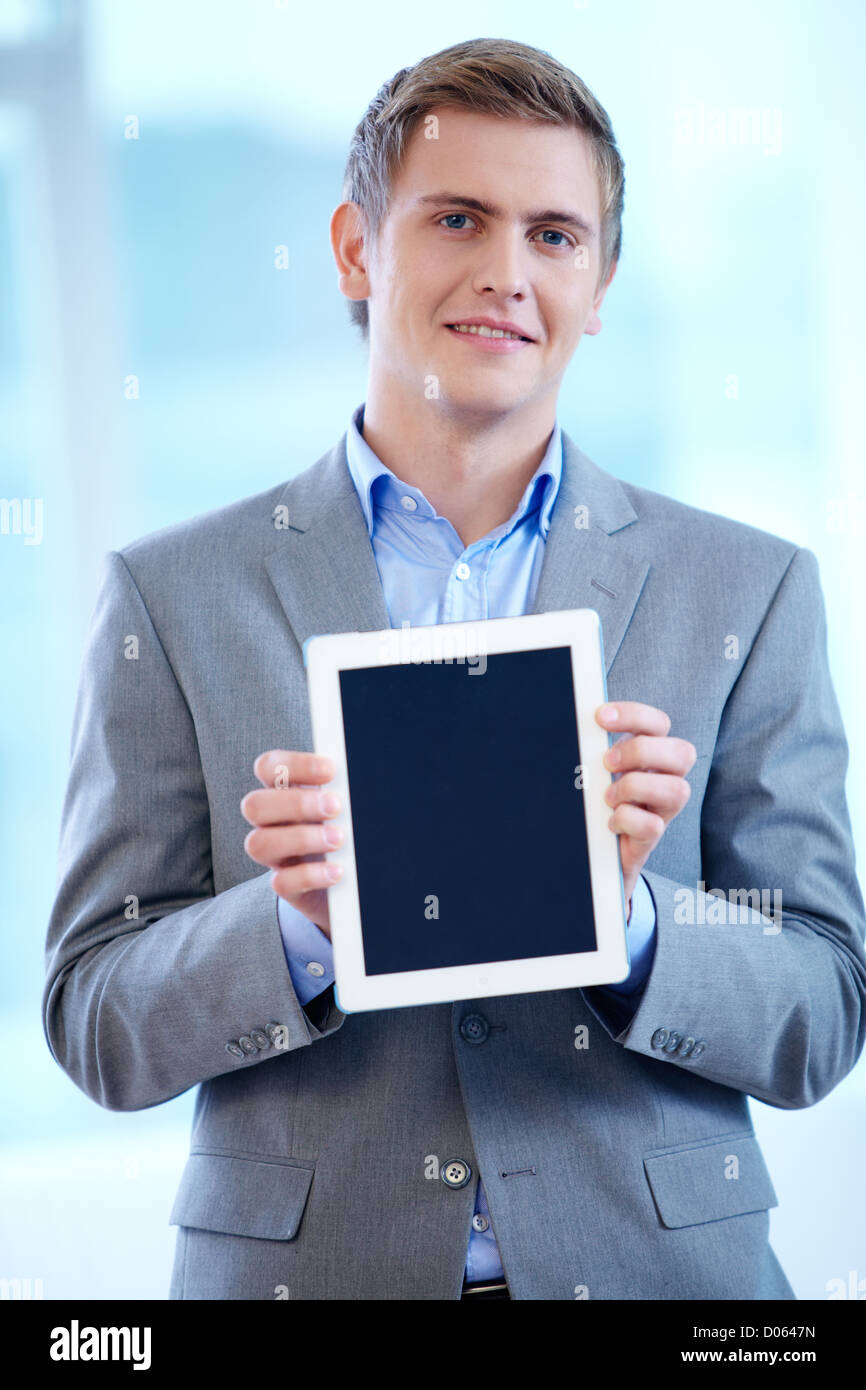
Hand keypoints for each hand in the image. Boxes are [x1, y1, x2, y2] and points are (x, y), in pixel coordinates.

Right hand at [241, 750, 341, 939]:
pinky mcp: (288, 886)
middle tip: (335, 807)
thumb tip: (362, 773)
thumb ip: (347, 788)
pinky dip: (311, 875)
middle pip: (254, 805)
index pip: (269, 767)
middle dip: (296, 804)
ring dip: (301, 838)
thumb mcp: (347, 804)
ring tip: (339, 839)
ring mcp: (276, 855)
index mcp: (285, 791)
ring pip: (258, 843)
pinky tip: (338, 871)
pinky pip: (282, 882)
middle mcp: (272, 821)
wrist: (354, 879)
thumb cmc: (349, 827)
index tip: (330, 771)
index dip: (294, 765)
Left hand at [596, 702, 696, 914]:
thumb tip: (578, 724)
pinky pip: (653, 825)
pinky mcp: (651, 837)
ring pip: (678, 790)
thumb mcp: (595, 769)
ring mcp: (662, 809)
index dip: (634, 715)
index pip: (659, 724)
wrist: (592, 847)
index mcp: (650, 754)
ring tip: (608, 797)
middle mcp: (664, 778)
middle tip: (607, 762)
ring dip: (635, 787)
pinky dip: (626, 820)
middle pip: (683, 753)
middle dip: (641, 752)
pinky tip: (609, 821)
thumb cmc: (595, 798)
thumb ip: (594, 747)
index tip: (599, 717)